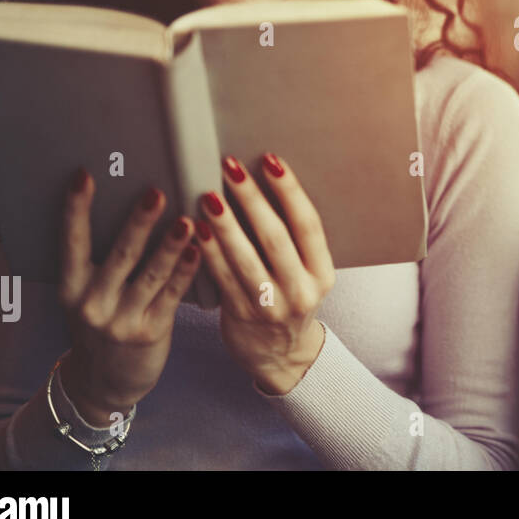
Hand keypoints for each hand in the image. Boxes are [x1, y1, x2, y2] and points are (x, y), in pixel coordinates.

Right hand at [58, 170, 200, 426]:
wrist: (103, 383)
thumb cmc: (101, 323)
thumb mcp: (88, 294)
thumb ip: (102, 260)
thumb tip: (131, 207)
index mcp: (71, 287)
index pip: (72, 242)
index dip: (76, 209)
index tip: (84, 176)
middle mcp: (92, 303)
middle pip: (120, 254)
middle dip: (138, 222)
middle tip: (155, 193)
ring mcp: (121, 320)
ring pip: (150, 275)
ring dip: (171, 245)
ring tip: (188, 219)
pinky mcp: (149, 332)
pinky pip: (171, 295)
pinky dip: (186, 272)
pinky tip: (199, 250)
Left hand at [194, 153, 335, 394]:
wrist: (281, 357)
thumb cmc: (290, 302)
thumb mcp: (306, 274)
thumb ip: (292, 241)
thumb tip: (264, 185)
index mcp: (321, 273)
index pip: (308, 224)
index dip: (290, 191)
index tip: (271, 161)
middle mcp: (301, 289)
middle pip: (276, 237)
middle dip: (253, 199)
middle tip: (231, 169)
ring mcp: (271, 306)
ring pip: (246, 258)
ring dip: (226, 224)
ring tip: (209, 195)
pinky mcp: (241, 316)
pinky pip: (222, 278)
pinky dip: (208, 252)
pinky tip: (196, 230)